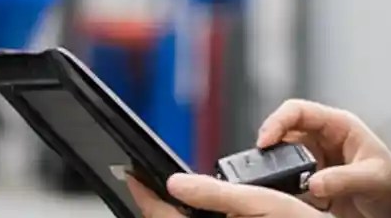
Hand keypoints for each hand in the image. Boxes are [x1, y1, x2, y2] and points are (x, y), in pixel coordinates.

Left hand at [127, 173, 322, 217]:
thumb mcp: (259, 202)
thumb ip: (215, 194)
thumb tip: (177, 183)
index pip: (161, 216)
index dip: (143, 195)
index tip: (131, 177)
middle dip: (156, 207)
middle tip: (145, 185)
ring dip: (173, 215)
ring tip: (166, 196)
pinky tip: (200, 211)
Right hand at [256, 100, 390, 217]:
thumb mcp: (372, 178)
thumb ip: (344, 179)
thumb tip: (313, 183)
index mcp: (339, 125)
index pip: (299, 111)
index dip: (278, 121)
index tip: (265, 140)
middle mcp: (323, 138)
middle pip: (285, 132)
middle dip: (270, 145)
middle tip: (259, 163)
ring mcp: (315, 159)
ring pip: (282, 155)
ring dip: (274, 165)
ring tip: (266, 178)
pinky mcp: (310, 180)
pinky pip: (287, 178)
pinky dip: (280, 184)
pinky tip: (280, 192)